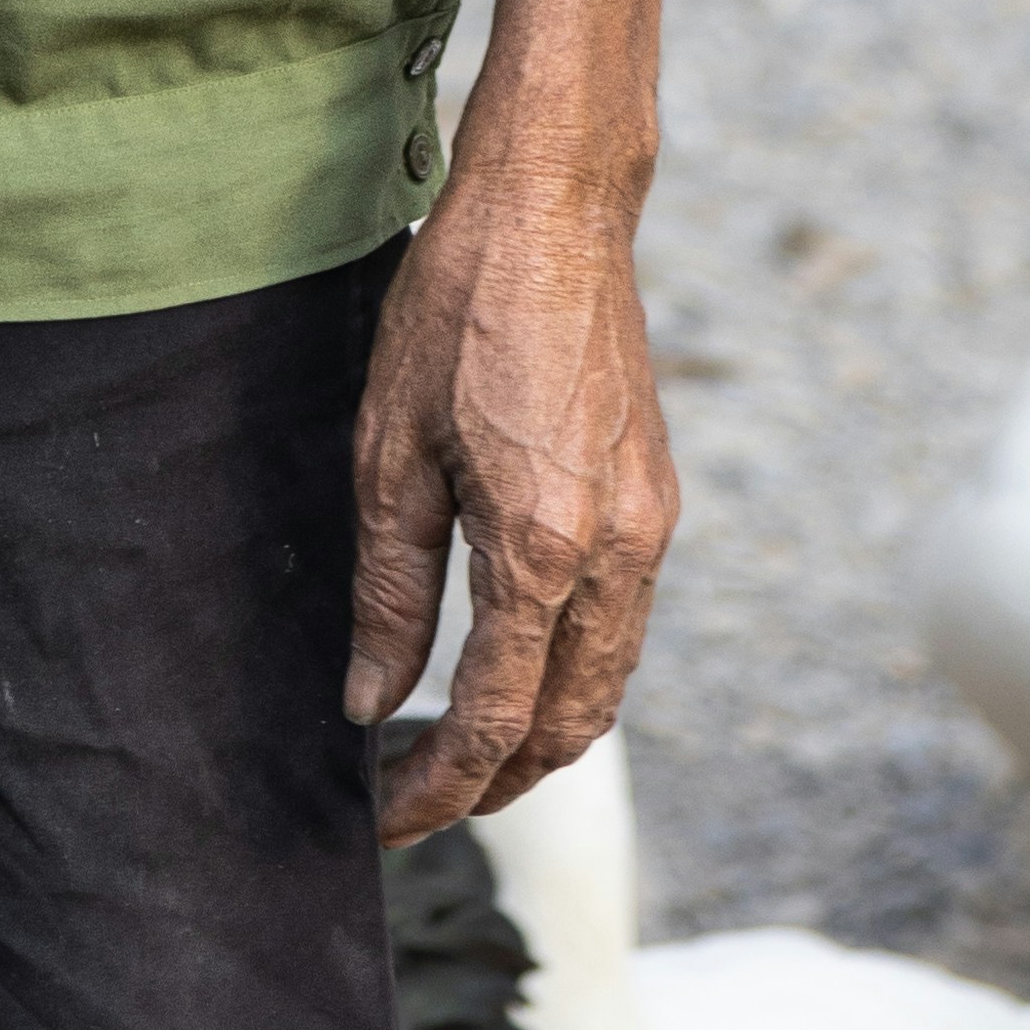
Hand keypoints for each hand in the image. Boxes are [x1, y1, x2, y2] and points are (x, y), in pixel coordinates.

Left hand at [349, 135, 678, 838]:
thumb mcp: (391, 452)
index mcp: (543, 546)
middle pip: (571, 722)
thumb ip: (389, 591)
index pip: (492, 715)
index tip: (388, 818)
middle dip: (499, 783)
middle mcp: (617, 550)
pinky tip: (514, 664)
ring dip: (543, 735)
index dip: (439, 785)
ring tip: (463, 753)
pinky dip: (573, 672)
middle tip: (422, 802)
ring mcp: (650, 524)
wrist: (556, 210)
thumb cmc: (461, 309)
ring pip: (609, 680)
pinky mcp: (656, 496)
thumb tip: (373, 698)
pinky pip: (623, 623)